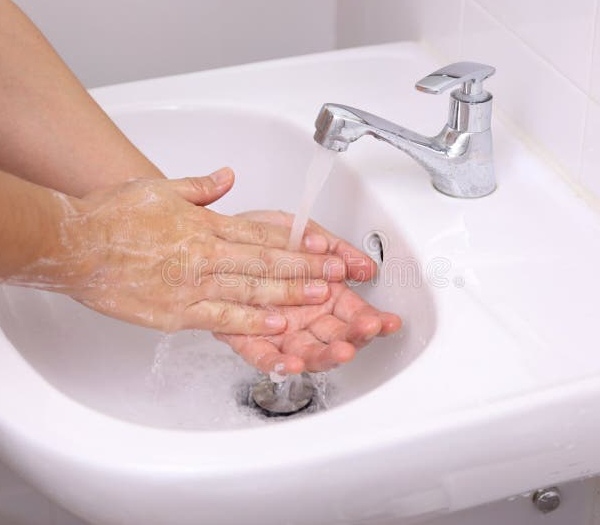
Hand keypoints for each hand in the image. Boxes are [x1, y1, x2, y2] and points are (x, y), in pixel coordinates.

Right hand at [16, 168, 347, 333]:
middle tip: (336, 276)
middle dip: (305, 270)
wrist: (72, 245)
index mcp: (204, 225)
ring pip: (250, 292)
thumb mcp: (159, 188)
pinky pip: (220, 320)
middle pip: (264, 264)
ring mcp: (190, 287)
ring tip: (320, 300)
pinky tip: (276, 326)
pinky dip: (250, 322)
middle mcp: (203, 256)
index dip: (298, 242)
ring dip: (288, 295)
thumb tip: (227, 176)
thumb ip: (199, 187)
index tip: (325, 247)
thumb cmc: (111, 215)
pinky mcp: (174, 314)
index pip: (262, 234)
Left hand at [215, 211, 401, 373]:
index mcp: (322, 295)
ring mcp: (278, 330)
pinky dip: (276, 363)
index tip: (386, 320)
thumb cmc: (258, 238)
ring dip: (325, 355)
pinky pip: (263, 355)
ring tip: (341, 352)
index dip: (372, 319)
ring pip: (306, 352)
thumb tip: (365, 267)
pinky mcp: (246, 337)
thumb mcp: (304, 234)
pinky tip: (291, 364)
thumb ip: (337, 250)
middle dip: (355, 337)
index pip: (354, 314)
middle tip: (368, 330)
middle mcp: (304, 318)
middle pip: (336, 338)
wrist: (214, 240)